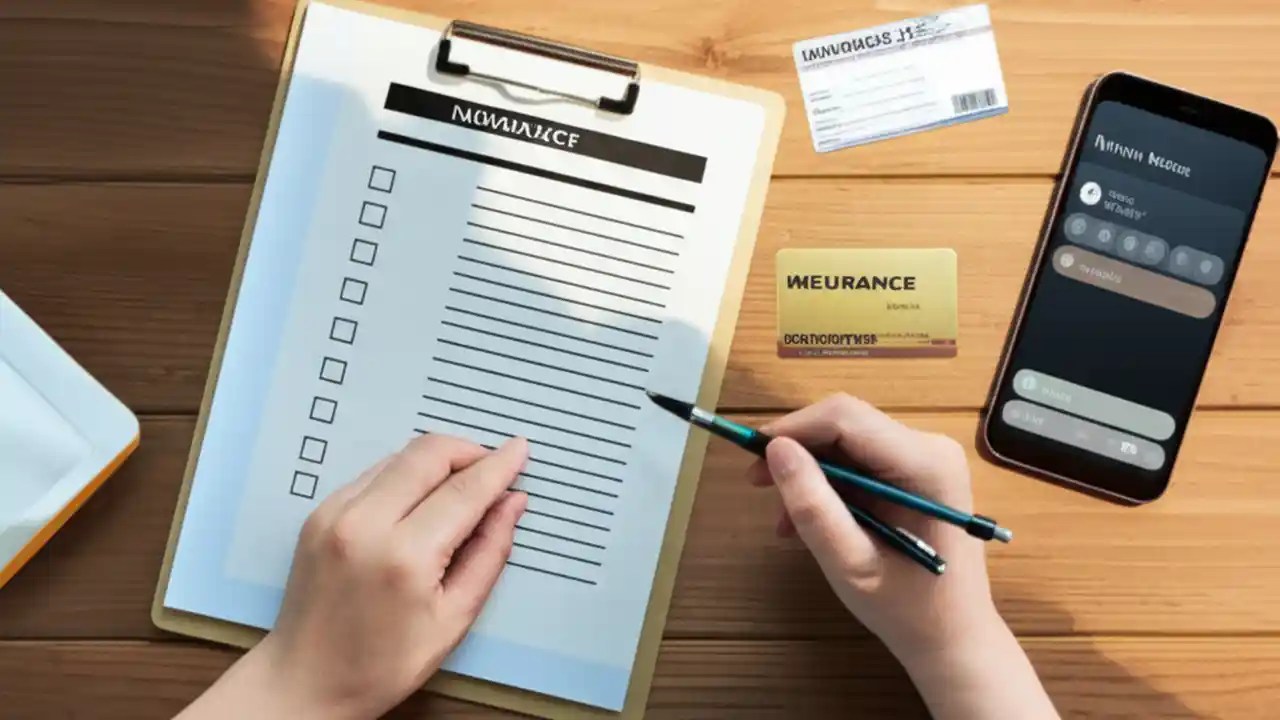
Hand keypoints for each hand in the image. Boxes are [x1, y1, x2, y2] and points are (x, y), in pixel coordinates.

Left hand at [179, 435, 528, 719]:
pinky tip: (420, 503)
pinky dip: (406, 475)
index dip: (497, 466)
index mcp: (404, 556)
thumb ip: (489, 553)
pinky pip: (374, 473)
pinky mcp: (319, 512)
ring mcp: (335, 513)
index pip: (463, 490)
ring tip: (459, 490)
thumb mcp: (453, 619)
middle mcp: (364, 523)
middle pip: (428, 454)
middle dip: (468, 451)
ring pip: (400, 456)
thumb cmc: (382, 664)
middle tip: (492, 469)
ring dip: (437, 461)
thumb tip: (512, 502)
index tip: (519, 449)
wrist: (304, 682)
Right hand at [750, 395, 1056, 719]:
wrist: (953, 637)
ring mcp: (924, 458)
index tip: (750, 453)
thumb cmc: (908, 608)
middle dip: (797, 451)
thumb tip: (775, 450)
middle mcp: (929, 448)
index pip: (846, 417)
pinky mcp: (914, 473)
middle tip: (755, 484)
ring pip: (846, 442)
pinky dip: (827, 485)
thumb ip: (813, 506)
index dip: (793, 427)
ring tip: (784, 519)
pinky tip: (808, 521)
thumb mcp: (850, 563)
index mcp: (926, 464)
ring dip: (808, 473)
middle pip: (845, 425)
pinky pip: (858, 462)